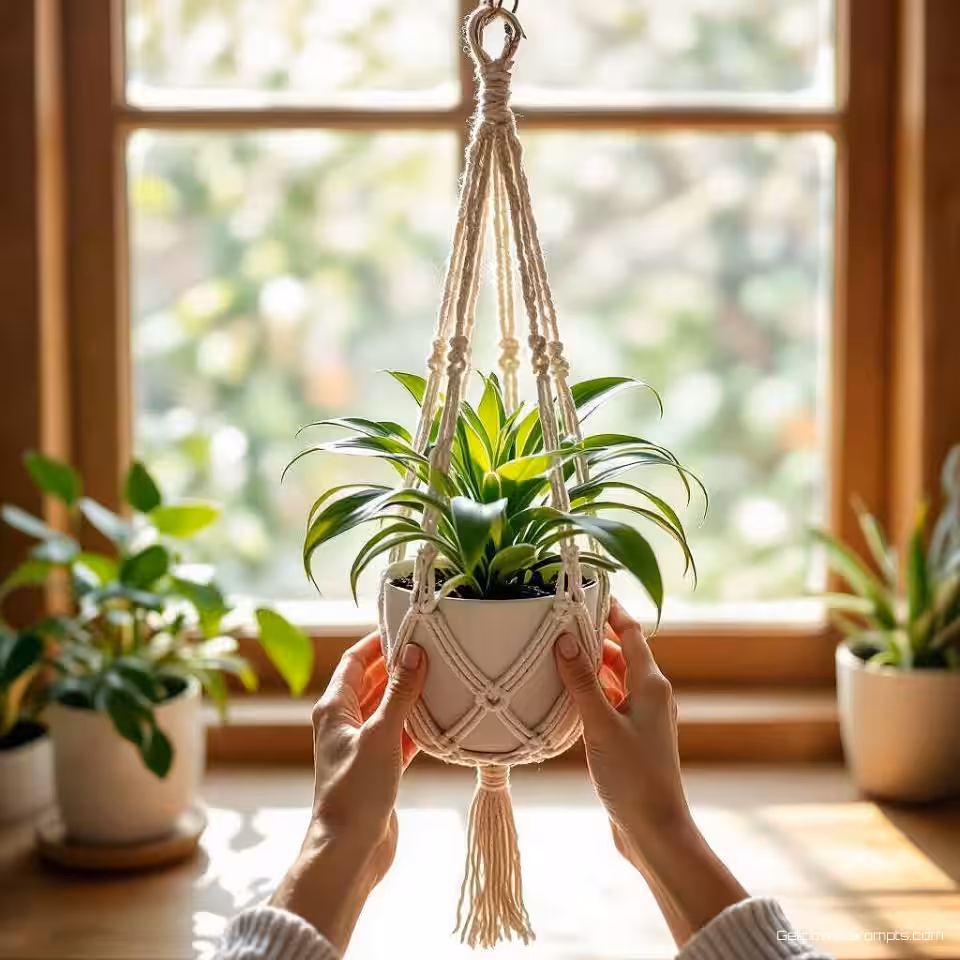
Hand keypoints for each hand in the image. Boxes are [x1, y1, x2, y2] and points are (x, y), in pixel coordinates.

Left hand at [271, 633, 426, 951]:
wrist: (349, 850)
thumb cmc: (355, 792)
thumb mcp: (380, 735)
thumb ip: (399, 693)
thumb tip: (413, 652)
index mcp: (334, 708)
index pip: (354, 660)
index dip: (376, 641)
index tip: (405, 626)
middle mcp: (344, 723)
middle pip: (372, 681)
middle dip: (399, 664)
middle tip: (431, 647)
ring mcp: (361, 745)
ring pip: (388, 708)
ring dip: (411, 694)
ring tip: (442, 674)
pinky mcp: (378, 767)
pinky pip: (400, 735)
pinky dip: (417, 725)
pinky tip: (441, 717)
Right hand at [555, 598, 747, 943]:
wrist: (655, 830)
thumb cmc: (635, 778)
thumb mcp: (602, 726)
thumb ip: (582, 682)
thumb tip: (563, 640)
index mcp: (652, 685)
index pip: (632, 632)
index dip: (611, 610)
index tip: (584, 592)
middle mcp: (650, 696)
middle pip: (621, 653)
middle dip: (592, 637)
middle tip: (556, 622)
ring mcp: (641, 718)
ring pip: (613, 679)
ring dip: (589, 666)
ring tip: (554, 654)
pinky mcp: (630, 738)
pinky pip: (609, 703)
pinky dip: (589, 694)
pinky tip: (564, 697)